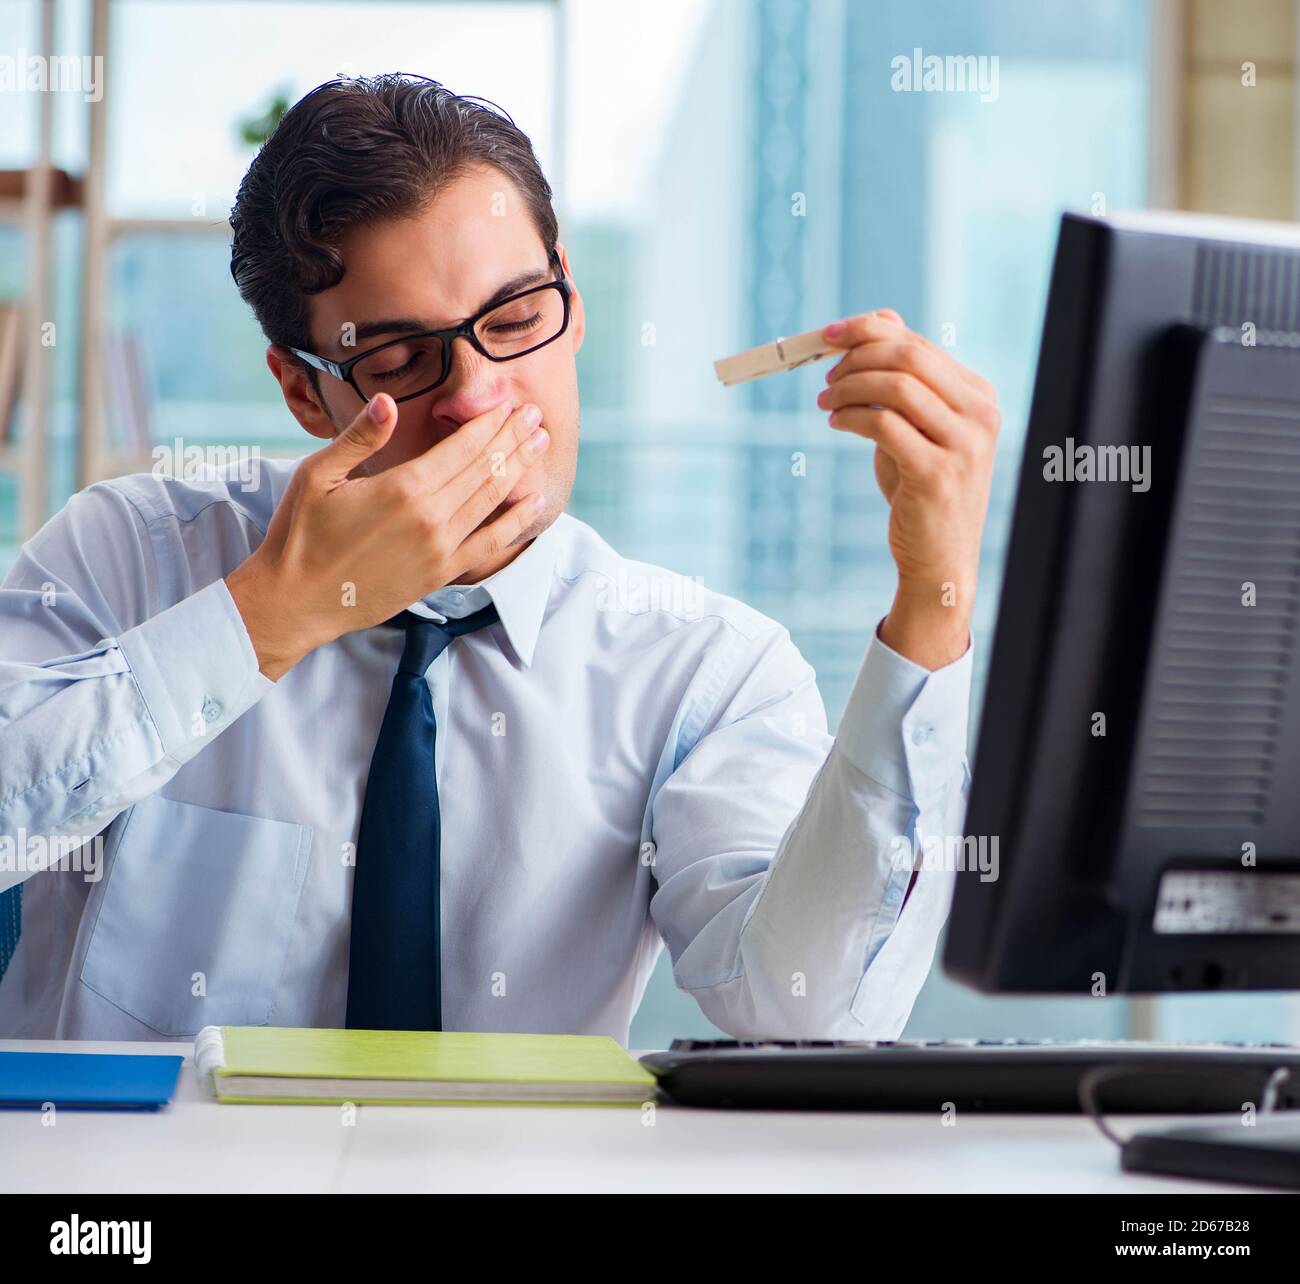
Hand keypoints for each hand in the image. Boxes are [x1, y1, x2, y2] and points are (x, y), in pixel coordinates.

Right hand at [226, 393, 549, 679]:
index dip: (489, 423)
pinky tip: (535, 502)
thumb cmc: (300, 534)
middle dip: (512, 439)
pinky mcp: (441, 574)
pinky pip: (490, 543)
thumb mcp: (318, 475)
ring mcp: (441, 548)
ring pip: (492, 500)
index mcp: (403, 487)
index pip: (462, 447)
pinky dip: (516, 521)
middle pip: (485, 469)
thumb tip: (389, 400)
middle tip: (533, 416)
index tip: (508, 404)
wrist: (297, 600)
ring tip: (539, 444)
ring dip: (518, 468)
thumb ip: (360, 437)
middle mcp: (431, 517)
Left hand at [817, 310, 999, 669]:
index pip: (919, 345)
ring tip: (825, 402)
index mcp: (978, 397)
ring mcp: (963, 445)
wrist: (939, 559)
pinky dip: (851, 417)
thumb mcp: (915, 428)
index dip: (869, 332)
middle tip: (824, 374)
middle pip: (909, 357)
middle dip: (856, 356)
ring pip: (897, 386)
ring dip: (850, 387)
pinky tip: (835, 423)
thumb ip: (903, 380)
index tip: (829, 335)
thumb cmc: (921, 491)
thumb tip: (879, 318)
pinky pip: (884, 425)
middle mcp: (979, 415)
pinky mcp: (936, 473)